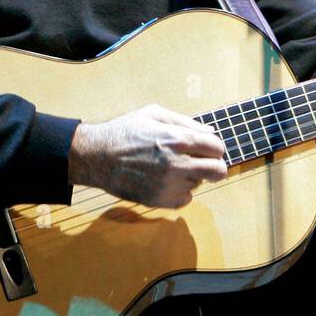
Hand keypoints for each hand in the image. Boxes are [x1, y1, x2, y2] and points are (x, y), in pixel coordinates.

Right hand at [68, 104, 227, 208]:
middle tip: (203, 162)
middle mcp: (178, 164)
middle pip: (218, 171)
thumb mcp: (154, 114)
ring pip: (199, 184)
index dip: (214, 147)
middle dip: (215, 166)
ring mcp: (169, 185)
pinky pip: (186, 199)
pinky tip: (166, 181)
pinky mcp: (160, 200)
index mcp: (179, 139)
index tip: (207, 148)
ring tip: (171, 167)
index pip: (218, 148)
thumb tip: (209, 132)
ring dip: (192, 176)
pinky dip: (180, 191)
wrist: (98, 157)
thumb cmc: (125, 131)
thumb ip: (185, 122)